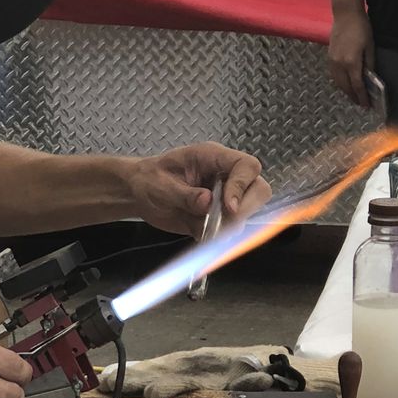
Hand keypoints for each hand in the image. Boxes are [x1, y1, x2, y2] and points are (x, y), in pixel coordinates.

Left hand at [129, 142, 271, 237]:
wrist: (139, 194)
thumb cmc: (149, 179)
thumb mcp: (162, 184)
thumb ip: (185, 194)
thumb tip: (208, 202)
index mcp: (214, 158)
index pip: (247, 166)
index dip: (242, 187)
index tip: (228, 206)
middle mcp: (224, 177)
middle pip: (258, 190)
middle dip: (245, 208)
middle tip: (222, 222)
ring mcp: (223, 199)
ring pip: (247, 213)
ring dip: (230, 226)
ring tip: (204, 228)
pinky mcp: (216, 219)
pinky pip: (227, 231)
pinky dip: (217, 238)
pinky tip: (198, 234)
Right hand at [328, 7, 374, 106]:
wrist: (345, 16)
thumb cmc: (361, 28)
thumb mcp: (370, 46)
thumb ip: (370, 64)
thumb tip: (370, 79)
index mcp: (351, 62)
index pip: (357, 86)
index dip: (362, 97)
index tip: (366, 105)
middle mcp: (339, 65)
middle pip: (346, 88)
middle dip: (353, 97)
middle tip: (361, 103)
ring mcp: (332, 63)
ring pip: (338, 84)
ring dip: (346, 92)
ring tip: (354, 96)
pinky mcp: (329, 60)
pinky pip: (334, 77)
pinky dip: (340, 84)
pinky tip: (346, 85)